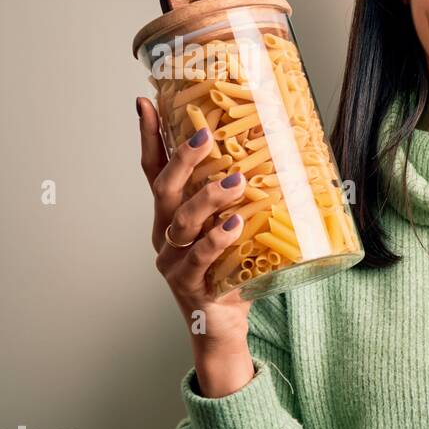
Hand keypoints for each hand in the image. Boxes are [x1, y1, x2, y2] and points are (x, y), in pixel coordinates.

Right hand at [137, 96, 253, 351]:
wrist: (223, 326)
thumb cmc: (233, 272)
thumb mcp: (237, 230)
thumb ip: (245, 201)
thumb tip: (283, 159)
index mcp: (171, 215)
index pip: (154, 170)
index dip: (149, 138)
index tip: (145, 103)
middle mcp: (164, 234)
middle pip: (164, 189)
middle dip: (182, 159)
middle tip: (204, 136)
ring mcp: (172, 260)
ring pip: (182, 223)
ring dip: (208, 199)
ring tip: (236, 182)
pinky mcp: (188, 284)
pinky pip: (199, 259)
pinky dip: (216, 241)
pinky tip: (234, 226)